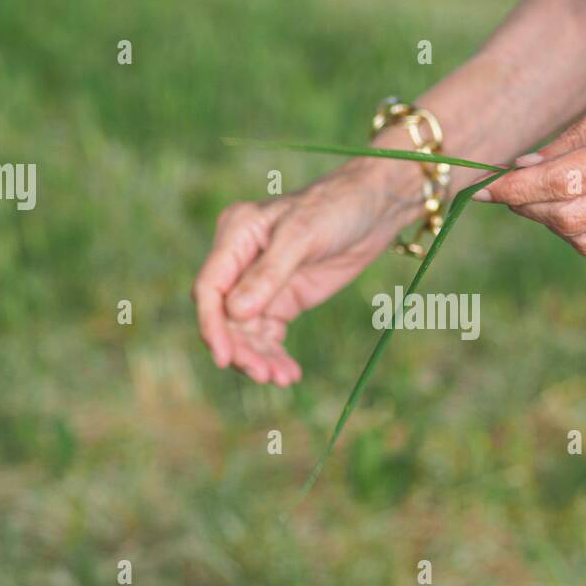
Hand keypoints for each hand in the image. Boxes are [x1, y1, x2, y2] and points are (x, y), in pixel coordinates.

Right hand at [193, 160, 414, 384]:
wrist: (375, 207)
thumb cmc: (337, 207)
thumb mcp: (302, 237)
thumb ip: (268, 274)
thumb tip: (235, 314)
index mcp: (235, 236)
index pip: (210, 289)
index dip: (212, 325)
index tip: (225, 358)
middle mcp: (240, 262)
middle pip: (226, 317)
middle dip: (241, 349)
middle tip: (265, 376)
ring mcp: (261, 283)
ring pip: (246, 332)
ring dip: (259, 358)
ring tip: (281, 379)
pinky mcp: (284, 299)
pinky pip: (269, 334)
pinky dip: (275, 355)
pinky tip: (289, 374)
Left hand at [475, 34, 585, 254]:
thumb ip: (572, 136)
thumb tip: (524, 166)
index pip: (564, 181)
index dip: (516, 189)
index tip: (485, 186)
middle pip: (571, 219)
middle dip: (527, 208)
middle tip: (507, 189)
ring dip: (552, 222)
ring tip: (540, 193)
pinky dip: (583, 224)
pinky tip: (575, 197)